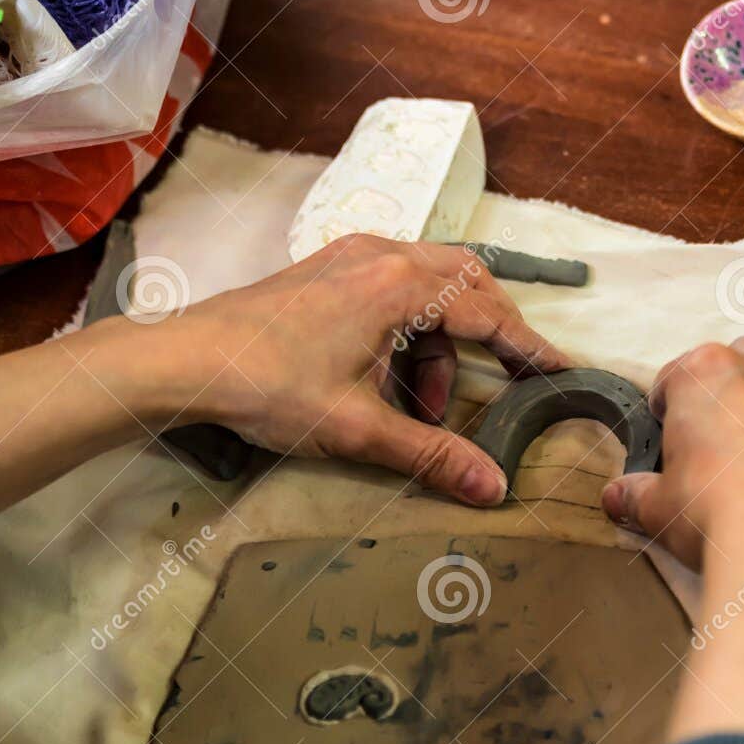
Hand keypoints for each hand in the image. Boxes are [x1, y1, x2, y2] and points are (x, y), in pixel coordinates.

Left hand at [147, 235, 567, 504]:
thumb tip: (491, 487)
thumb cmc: (267, 386)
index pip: (488, 312)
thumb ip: (431, 455)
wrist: (182, 361)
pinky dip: (412, 327)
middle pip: (469, 282)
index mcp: (399, 285)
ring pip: (431, 282)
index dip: (529, 346)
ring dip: (444, 341)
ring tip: (427, 406)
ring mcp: (350, 256)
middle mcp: (382, 256)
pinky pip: (395, 284)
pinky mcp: (326, 270)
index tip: (561, 370)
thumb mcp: (358, 428)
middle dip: (495, 331)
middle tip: (515, 376)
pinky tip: (392, 378)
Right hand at [601, 337, 743, 573]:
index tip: (664, 435)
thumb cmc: (716, 511)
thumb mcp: (657, 507)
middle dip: (719, 394)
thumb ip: (636, 495)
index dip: (664, 409)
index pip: (674, 375)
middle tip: (706, 442)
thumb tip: (619, 498)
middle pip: (734, 365)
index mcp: (708, 372)